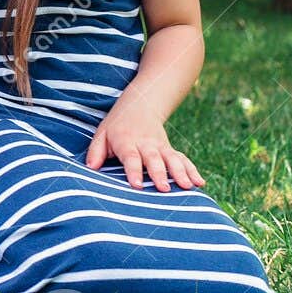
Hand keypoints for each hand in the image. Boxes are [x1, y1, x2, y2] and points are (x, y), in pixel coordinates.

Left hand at [86, 105, 205, 191]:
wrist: (140, 104)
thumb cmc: (117, 125)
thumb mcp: (102, 133)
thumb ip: (95, 151)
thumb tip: (91, 168)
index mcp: (126, 141)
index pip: (130, 157)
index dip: (133, 171)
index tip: (137, 186)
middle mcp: (146, 144)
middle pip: (154, 159)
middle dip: (159, 174)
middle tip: (164, 189)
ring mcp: (160, 146)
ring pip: (172, 159)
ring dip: (180, 172)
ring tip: (188, 186)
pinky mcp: (170, 149)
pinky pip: (183, 159)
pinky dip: (192, 170)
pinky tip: (200, 183)